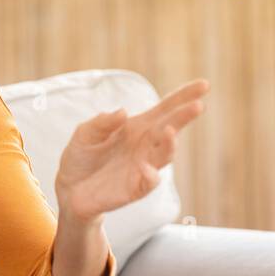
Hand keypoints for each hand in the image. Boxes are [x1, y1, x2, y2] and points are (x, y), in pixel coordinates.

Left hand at [55, 78, 209, 221]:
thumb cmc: (81, 158)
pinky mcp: (135, 188)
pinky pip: (149, 182)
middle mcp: (146, 146)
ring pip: (165, 154)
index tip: (204, 85)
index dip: (184, 96)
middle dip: (184, 116)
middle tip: (198, 105)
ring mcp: (143, 166)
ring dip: (170, 144)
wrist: (70, 190)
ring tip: (170, 131)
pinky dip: (150, 176)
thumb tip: (123, 112)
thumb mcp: (84, 134)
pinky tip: (147, 170)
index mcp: (137, 128)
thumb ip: (101, 122)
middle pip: (171, 127)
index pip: (165, 109)